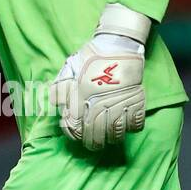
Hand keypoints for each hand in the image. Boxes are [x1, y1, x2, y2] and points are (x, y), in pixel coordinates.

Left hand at [49, 4, 150, 150]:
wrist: (118, 43)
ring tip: (111, 140)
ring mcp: (120, 104)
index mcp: (82, 97)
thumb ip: (60, 88)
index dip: (74, 135)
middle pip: (96, 134)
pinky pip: (136, 122)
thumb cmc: (91, 56)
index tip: (75, 136)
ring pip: (117, 132)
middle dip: (94, 143)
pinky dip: (132, 128)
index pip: (76, 126)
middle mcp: (100, 104)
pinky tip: (128, 127)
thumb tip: (54, 104)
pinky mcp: (136, 100)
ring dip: (113, 138)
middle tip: (94, 146)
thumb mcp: (70, 68)